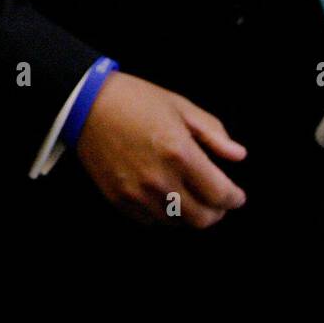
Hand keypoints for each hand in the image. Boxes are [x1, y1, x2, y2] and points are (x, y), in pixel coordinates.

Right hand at [73, 71, 246, 227]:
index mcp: (179, 152)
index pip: (220, 194)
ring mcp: (137, 192)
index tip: (236, 195)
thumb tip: (238, 156)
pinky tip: (163, 197)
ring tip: (189, 197)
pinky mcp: (119, 199)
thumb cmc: (134, 99)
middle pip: (202, 218)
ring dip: (189, 213)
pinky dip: (163, 214)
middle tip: (216, 201)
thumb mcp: (179, 106)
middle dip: (216, 212)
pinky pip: (150, 221)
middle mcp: (160, 179)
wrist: (86, 103)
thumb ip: (212, 133)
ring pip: (177, 223)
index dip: (234, 198)